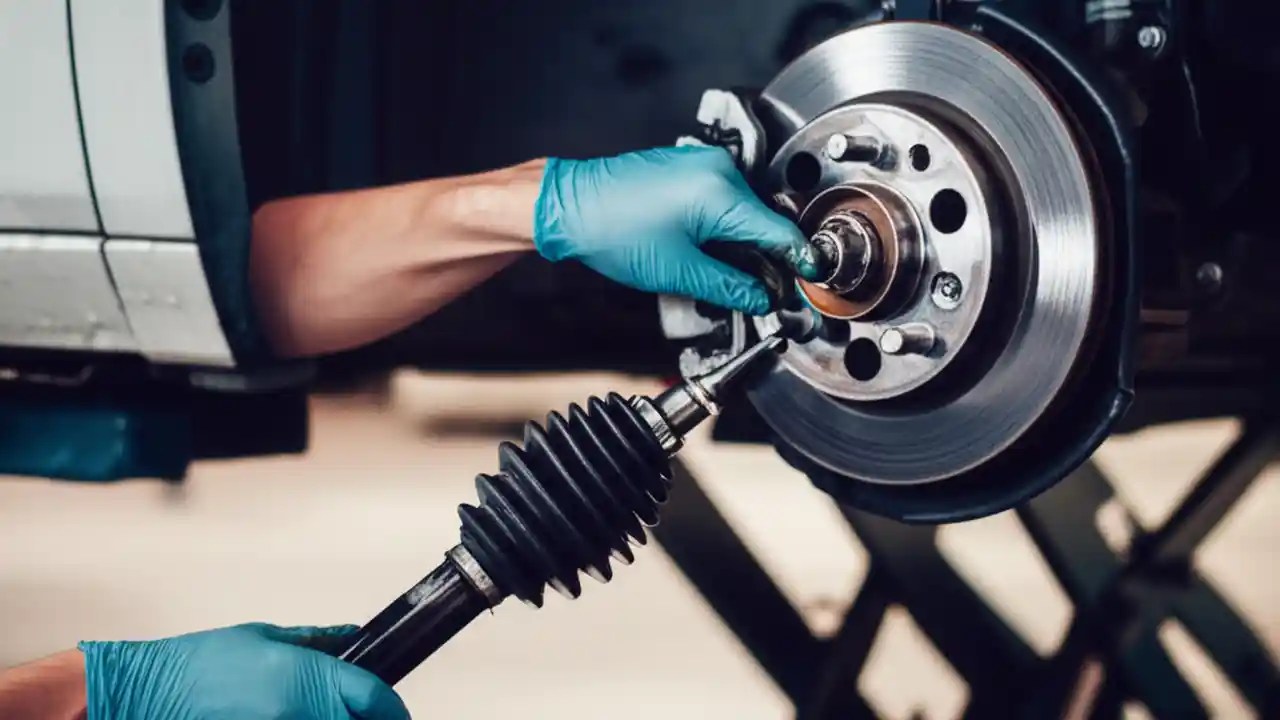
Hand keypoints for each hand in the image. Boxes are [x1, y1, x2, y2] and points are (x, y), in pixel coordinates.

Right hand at [79, 623, 409, 719]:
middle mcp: (301, 713)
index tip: (396, 712)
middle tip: (367, 716)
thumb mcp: (262, 638)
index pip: (376, 697)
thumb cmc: (196, 665)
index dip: (394, 708)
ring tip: (327, 716)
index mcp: (307, 676)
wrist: (143, 695)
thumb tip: (350, 635)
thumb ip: (314, 641)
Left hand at [534, 145, 817, 313]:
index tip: (807, 282)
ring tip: (724, 273)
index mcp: (721, 193)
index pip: (779, 232)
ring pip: (744, 211)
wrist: (569, 205)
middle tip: (760, 292)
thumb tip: (760, 298)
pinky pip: (723, 198)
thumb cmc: (612, 231)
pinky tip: (707, 249)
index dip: (797, 263)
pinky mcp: (689, 166)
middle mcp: (718, 169)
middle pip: (764, 221)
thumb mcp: (678, 272)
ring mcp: (703, 163)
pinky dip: (723, 226)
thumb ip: (729, 288)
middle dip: (765, 258)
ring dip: (741, 243)